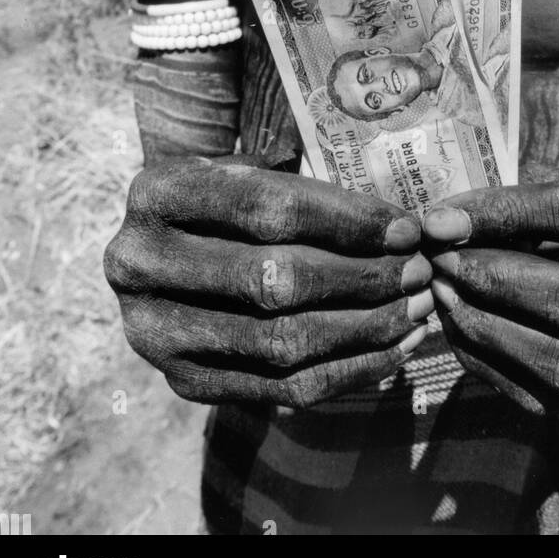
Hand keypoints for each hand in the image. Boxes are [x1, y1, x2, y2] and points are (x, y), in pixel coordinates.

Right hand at [104, 157, 431, 406]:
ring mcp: (156, 333)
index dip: (344, 221)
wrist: (163, 248)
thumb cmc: (226, 198)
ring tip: (418, 309)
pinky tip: (396, 348)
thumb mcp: (245, 168)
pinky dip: (351, 371)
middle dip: (361, 278)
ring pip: (281, 343)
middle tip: (419, 270)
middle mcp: (139, 264)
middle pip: (271, 281)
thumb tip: (402, 226)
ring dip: (365, 329)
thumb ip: (306, 185)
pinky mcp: (183, 382)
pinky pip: (282, 389)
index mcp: (157, 193)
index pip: (264, 208)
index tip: (406, 228)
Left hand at [422, 169, 558, 413]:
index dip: (505, 215)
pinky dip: (491, 362)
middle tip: (439, 262)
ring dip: (489, 328)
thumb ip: (518, 208)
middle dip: (498, 281)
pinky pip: (547, 397)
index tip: (439, 218)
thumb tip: (440, 224)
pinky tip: (458, 328)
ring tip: (443, 295)